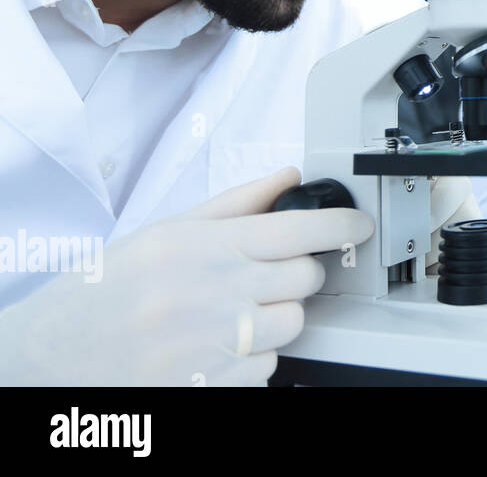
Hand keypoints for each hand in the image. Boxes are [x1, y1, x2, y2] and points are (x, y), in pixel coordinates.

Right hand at [0, 167, 373, 385]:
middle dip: (295, 276)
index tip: (358, 225)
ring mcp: (212, 346)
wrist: (50, 356)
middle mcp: (210, 295)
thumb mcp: (164, 233)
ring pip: (292, 326)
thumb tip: (289, 177)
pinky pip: (267, 368)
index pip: (296, 230)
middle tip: (261, 277)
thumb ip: (235, 204)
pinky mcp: (212, 387)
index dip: (340, 225)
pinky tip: (214, 348)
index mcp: (199, 248)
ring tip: (229, 315)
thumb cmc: (104, 292)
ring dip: (275, 320)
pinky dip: (252, 359)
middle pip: (304, 280)